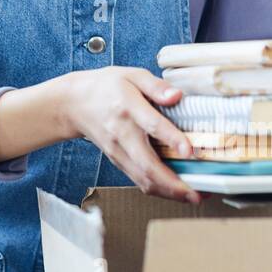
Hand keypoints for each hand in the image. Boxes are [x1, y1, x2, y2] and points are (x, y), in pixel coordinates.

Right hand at [58, 66, 208, 204]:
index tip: (190, 151)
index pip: (152, 125)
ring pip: (143, 178)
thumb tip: (177, 95)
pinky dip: (159, 189)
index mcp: (128, 107)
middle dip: (173, 183)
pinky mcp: (118, 161)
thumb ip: (156, 86)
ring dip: (169, 192)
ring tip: (193, 196)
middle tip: (197, 193)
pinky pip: (138, 180)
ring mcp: (118, 151)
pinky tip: (176, 191)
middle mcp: (122, 134)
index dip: (172, 139)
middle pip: (147, 164)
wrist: (74, 104)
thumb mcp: (131, 75)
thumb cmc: (106, 87)